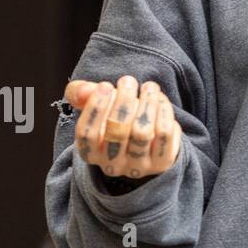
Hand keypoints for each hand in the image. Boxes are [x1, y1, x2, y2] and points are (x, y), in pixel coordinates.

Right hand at [65, 75, 181, 179]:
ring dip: (146, 104)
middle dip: (123, 101)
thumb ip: (82, 94)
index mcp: (91, 153)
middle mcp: (113, 164)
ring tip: (148, 86)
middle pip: (117, 133)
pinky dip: (163, 112)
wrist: (149, 143)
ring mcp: (138, 166)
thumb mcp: (98, 106)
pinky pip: (164, 134)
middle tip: (128, 81)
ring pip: (142, 133)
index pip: (87, 135)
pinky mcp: (162, 162)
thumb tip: (84, 89)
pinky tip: (159, 98)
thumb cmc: (117, 119)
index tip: (105, 85)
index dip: (95, 108)